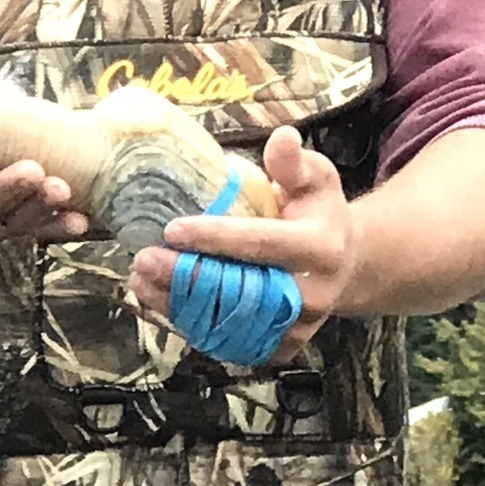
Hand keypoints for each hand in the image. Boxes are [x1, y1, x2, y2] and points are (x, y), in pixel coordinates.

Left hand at [128, 125, 356, 363]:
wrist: (344, 264)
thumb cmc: (318, 212)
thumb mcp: (315, 178)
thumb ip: (292, 162)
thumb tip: (281, 136)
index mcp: (321, 247)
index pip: (262, 244)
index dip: (215, 238)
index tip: (172, 229)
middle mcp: (313, 294)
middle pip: (239, 291)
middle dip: (186, 277)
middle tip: (143, 258)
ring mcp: (298, 327)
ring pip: (229, 324)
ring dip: (179, 305)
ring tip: (140, 280)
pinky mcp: (282, 348)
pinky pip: (231, 344)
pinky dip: (193, 327)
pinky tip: (161, 303)